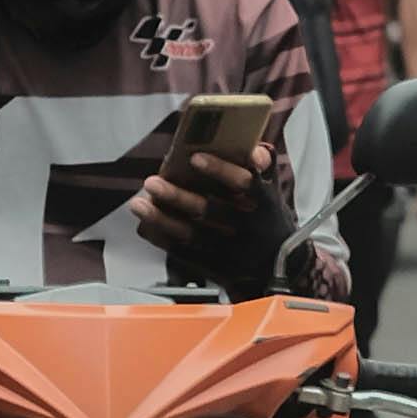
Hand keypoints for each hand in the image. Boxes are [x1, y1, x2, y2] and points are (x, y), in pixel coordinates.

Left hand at [135, 138, 269, 258]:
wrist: (278, 268)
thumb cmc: (269, 221)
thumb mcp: (275, 194)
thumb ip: (265, 170)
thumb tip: (256, 149)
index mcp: (263, 203)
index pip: (244, 183)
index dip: (220, 170)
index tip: (194, 157)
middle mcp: (245, 227)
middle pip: (209, 211)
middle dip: (177, 196)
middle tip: (152, 182)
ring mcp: (227, 249)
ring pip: (190, 234)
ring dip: (161, 219)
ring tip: (138, 204)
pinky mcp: (213, 265)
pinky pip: (183, 253)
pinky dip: (163, 239)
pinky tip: (145, 226)